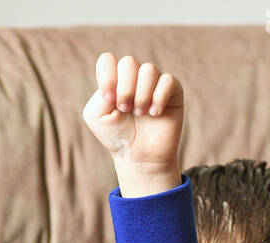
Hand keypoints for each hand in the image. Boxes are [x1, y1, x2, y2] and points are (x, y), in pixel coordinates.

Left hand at [82, 52, 183, 197]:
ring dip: (141, 96)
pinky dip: (158, 99)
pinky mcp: (173, 89)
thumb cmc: (116, 136)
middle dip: (125, 89)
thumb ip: (100, 94)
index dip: (107, 76)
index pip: (107, 60)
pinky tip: (155, 114)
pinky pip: (167, 81)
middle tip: (124, 109)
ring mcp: (154, 82)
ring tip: (140, 114)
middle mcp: (134, 77)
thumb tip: (119, 82)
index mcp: (114, 80)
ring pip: (148, 70)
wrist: (139, 155)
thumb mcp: (96, 116)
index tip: (109, 99)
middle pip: (128, 62)